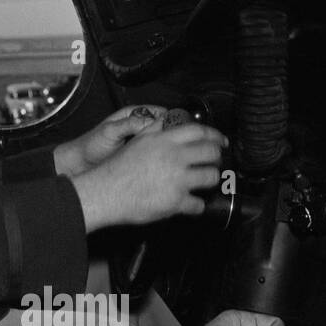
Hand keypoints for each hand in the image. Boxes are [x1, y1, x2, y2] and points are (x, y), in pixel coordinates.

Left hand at [54, 106, 166, 176]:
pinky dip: (157, 157)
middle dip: (169, 134)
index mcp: (132, 115)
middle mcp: (138, 126)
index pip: (159, 112)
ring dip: (164, 146)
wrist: (80, 163)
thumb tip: (150, 122)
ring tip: (167, 153)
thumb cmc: (90, 144)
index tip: (176, 127)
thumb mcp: (109, 131)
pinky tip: (158, 162)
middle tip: (174, 143)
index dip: (169, 118)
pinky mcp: (138, 155)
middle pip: (162, 126)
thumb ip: (128, 124)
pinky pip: (153, 154)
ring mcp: (139, 141)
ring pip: (159, 141)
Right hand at [69, 122, 226, 230]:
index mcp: (165, 141)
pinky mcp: (176, 201)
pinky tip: (190, 203)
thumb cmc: (117, 168)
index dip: (214, 135)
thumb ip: (155, 129)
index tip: (220, 141)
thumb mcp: (136, 140)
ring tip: (203, 182)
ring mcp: (177, 180)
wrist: (105, 192)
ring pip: (210, 177)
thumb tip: (168, 119)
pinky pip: (198, 205)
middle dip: (217, 158)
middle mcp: (174, 158)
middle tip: (214, 162)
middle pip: (211, 153)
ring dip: (210, 180)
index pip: (199, 131)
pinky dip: (196, 206)